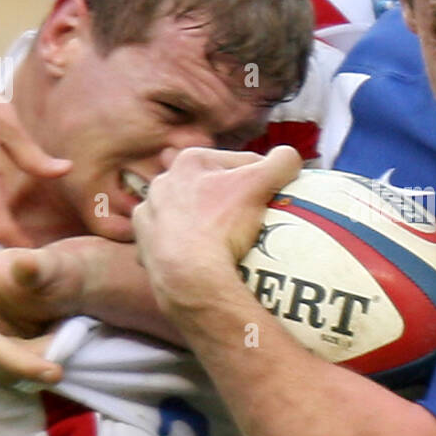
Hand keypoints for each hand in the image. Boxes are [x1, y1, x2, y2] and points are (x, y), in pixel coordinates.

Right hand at [0, 246, 85, 384]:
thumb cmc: (55, 271)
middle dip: (17, 362)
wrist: (66, 290)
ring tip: (62, 347)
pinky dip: (33, 371)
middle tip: (55, 373)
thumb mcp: (51, 265)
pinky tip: (52, 362)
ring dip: (31, 366)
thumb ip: (38, 267)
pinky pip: (9, 374)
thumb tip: (25, 263)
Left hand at [133, 145, 301, 316]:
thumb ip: (281, 161)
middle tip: (253, 222)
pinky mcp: (145, 246)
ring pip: (191, 216)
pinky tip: (203, 259)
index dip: (262, 179)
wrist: (189, 277)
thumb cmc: (223, 224)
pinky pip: (174, 243)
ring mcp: (150, 217)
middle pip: (213, 188)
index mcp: (189, 161)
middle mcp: (163, 183)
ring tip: (228, 243)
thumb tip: (289, 157)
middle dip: (231, 200)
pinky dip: (188, 248)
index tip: (273, 199)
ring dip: (207, 223)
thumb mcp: (260, 184)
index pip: (239, 162)